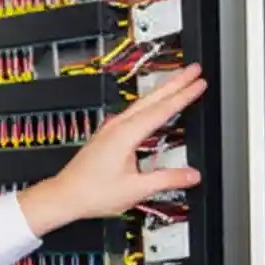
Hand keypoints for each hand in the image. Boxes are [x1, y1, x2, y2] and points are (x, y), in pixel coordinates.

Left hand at [16, 64, 205, 235]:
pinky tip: (154, 106)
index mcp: (125, 135)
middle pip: (152, 98)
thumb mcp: (136, 190)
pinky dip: (150, 104)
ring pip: (142, 103)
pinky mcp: (108, 135)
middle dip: (175, 82)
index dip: (183, 95)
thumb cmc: (91, 192)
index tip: (199, 83)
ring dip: (162, 90)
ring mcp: (111, 129)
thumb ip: (166, 180)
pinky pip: (134, 113)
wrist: (65, 196)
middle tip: (194, 69)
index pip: (161, 109)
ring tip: (180, 80)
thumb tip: (192, 175)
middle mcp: (117, 127)